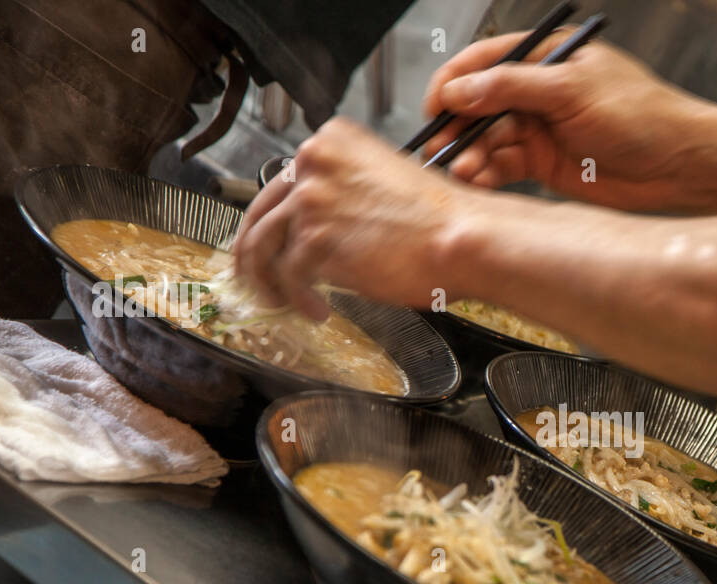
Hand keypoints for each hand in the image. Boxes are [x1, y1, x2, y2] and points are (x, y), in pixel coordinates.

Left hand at [234, 118, 469, 318]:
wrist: (464, 238)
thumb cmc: (442, 222)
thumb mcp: (384, 185)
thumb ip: (343, 197)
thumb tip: (319, 234)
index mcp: (333, 140)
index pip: (283, 181)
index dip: (272, 219)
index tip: (269, 241)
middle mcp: (314, 161)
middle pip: (261, 211)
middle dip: (252, 252)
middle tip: (255, 276)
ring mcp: (311, 199)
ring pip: (263, 245)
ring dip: (269, 281)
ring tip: (281, 300)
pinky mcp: (315, 239)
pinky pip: (289, 276)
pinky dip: (299, 299)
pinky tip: (317, 310)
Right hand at [421, 32, 709, 209]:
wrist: (679, 165)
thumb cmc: (643, 115)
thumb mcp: (572, 90)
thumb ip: (513, 87)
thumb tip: (461, 89)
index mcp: (547, 58)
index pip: (485, 61)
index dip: (454, 82)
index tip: (434, 106)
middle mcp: (539, 91)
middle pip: (480, 104)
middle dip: (456, 125)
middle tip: (438, 147)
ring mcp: (541, 129)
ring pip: (489, 139)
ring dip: (470, 154)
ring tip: (461, 170)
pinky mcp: (544, 164)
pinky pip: (503, 166)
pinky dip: (487, 174)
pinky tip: (477, 180)